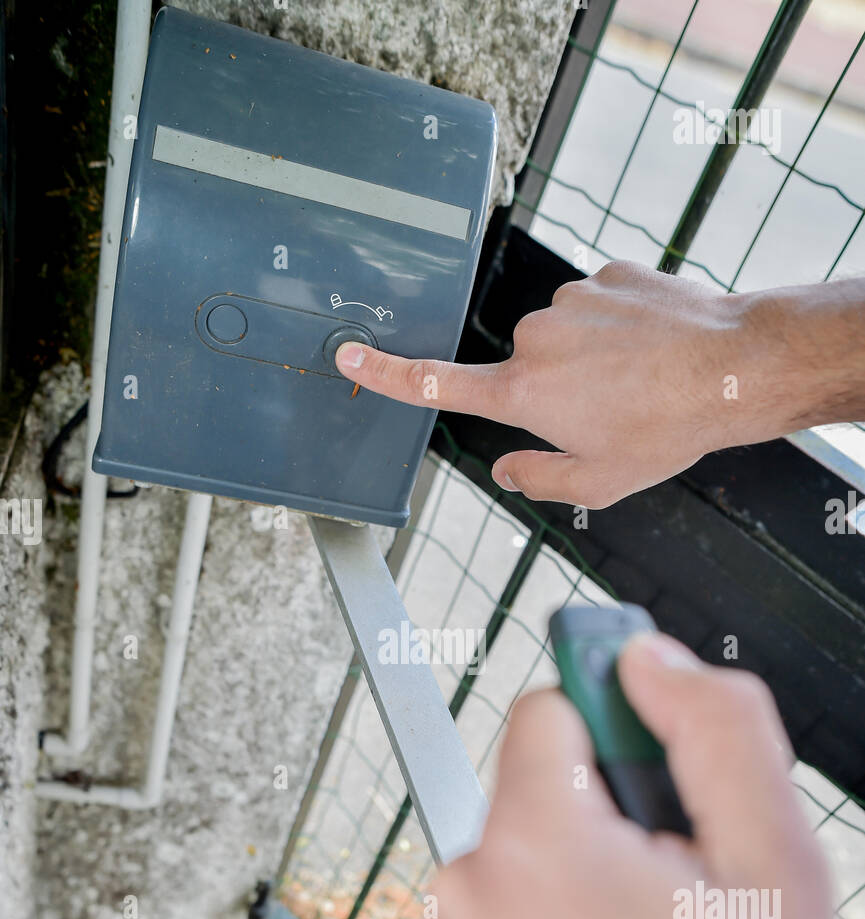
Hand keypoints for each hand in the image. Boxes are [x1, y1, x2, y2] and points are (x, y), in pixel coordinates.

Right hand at [335, 263, 864, 507]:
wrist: (734, 365)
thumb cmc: (667, 431)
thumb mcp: (600, 482)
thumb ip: (539, 478)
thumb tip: (506, 467)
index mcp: (523, 393)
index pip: (437, 385)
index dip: (386, 374)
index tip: (347, 355)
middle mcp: (535, 338)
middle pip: (525, 368)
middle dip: (556, 388)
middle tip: (614, 409)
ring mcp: (571, 299)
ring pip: (563, 333)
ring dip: (591, 355)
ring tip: (642, 377)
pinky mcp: (606, 272)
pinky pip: (597, 303)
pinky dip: (618, 324)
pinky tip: (654, 344)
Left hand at [418, 633, 864, 918]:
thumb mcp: (780, 866)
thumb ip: (715, 728)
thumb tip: (646, 658)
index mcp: (536, 848)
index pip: (545, 710)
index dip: (618, 735)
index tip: (655, 775)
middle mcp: (465, 905)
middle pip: (531, 799)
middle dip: (601, 827)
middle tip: (677, 906)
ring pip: (512, 876)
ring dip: (571, 898)